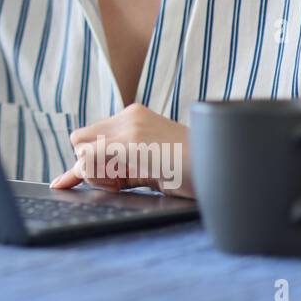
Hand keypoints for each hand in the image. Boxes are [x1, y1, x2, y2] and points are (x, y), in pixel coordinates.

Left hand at [49, 103, 194, 198]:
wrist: (223, 169)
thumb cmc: (191, 174)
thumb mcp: (149, 167)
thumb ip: (120, 169)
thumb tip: (77, 175)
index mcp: (135, 118)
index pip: (91, 136)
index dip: (91, 161)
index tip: (108, 181)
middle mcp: (129, 116)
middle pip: (79, 140)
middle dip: (89, 165)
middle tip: (115, 182)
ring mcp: (129, 126)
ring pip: (80, 149)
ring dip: (94, 173)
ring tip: (122, 184)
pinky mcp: (131, 142)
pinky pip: (88, 158)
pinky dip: (96, 176)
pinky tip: (120, 184)